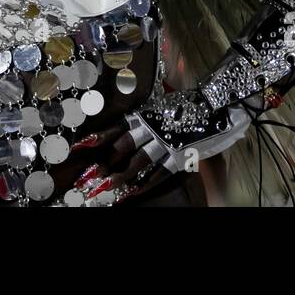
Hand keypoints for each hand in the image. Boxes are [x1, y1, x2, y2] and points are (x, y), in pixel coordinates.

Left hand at [68, 91, 250, 203]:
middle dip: (105, 162)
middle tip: (90, 175)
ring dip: (121, 176)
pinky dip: (146, 183)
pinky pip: (159, 173)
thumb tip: (130, 124)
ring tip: (106, 187)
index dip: (97, 138)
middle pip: (122, 147)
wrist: (214, 104)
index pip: (115, 127)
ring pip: (137, 162)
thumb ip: (145, 115)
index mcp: (144, 114)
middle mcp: (150, 128)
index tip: (80, 147)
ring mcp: (164, 143)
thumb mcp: (161, 104)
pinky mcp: (178, 155)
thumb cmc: (188, 102)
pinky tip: (134, 192)